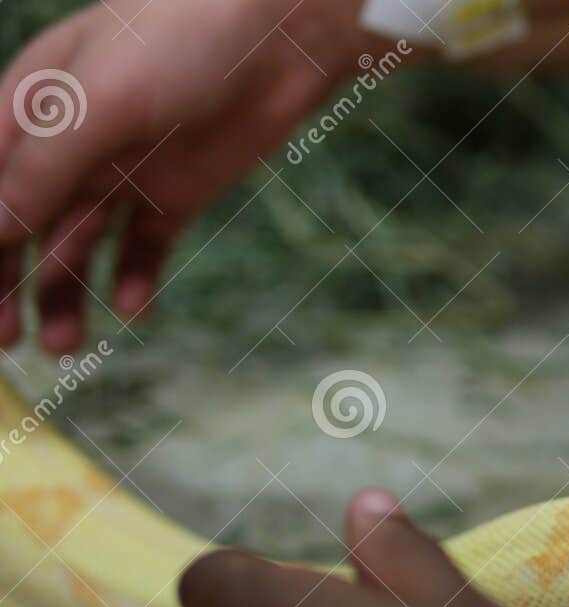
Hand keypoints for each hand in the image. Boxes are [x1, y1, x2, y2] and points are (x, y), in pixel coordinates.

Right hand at [0, 0, 408, 350]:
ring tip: (64, 347)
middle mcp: (66, 145)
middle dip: (8, 285)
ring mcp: (121, 171)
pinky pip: (143, 248)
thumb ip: (42, 167)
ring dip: (66, 295)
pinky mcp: (175, 192)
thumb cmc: (176, 38)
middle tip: (8, 342)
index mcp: (26, 109)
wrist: (279, 34)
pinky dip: (134, 280)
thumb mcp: (95, 102)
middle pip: (21, 226)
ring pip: (77, 247)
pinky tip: (134, 309)